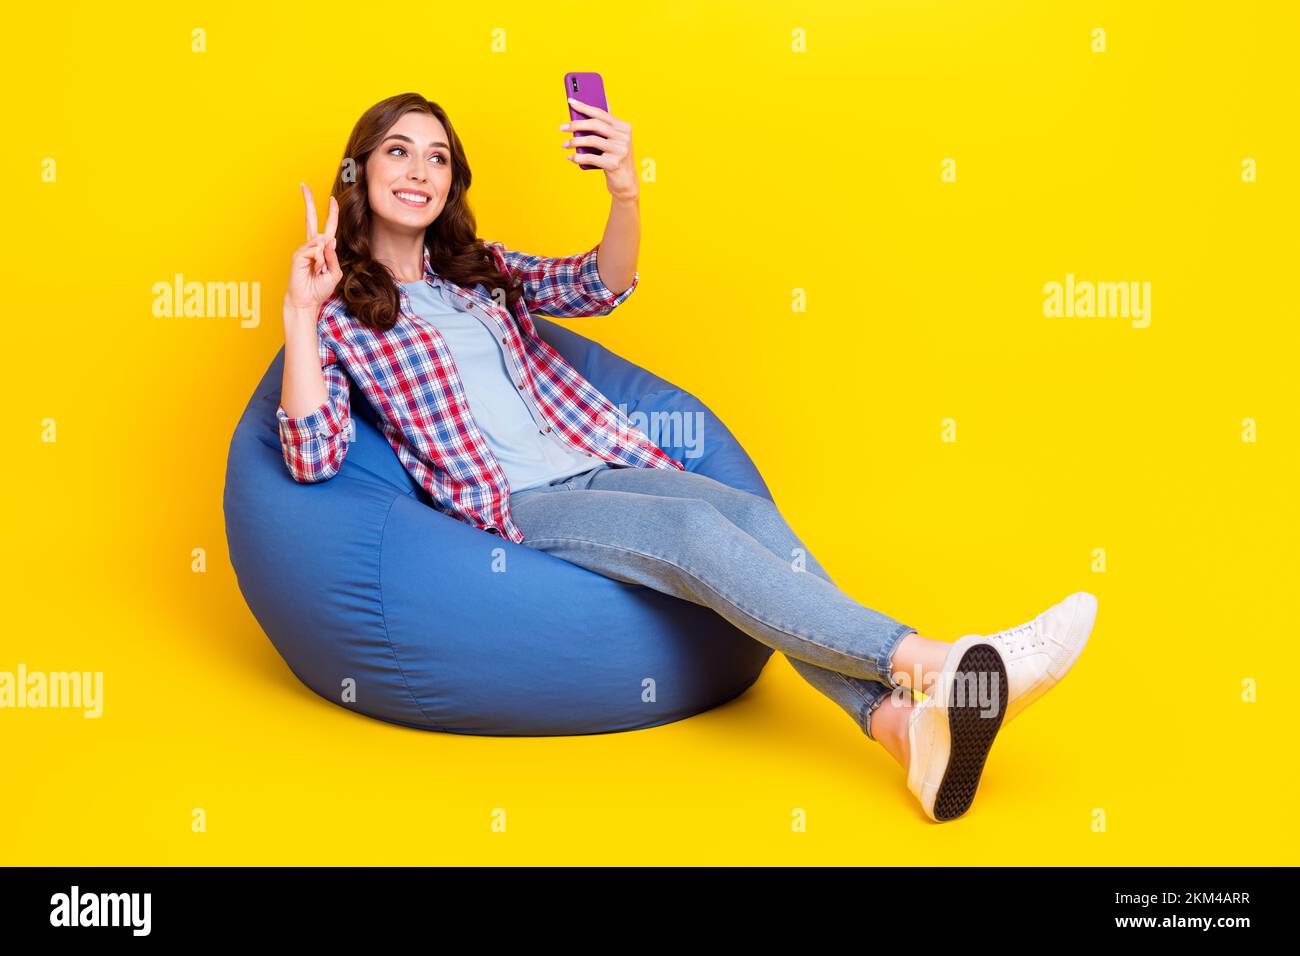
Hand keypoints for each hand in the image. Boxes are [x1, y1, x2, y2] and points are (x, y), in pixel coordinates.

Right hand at [285, 183, 341, 315]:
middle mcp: (312, 246)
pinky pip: (314, 250)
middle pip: (311, 219)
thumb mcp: (334, 273)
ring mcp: (304, 249)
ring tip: (318, 271)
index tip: (331, 199)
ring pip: (320, 243)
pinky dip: (318, 261)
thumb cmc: (319, 288)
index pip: (328, 227)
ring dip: (324, 260)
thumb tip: (327, 239)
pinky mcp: (298, 254)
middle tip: (303, 185)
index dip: (331, 213)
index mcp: (322, 249)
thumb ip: (333, 256)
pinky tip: (313, 269)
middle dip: (308, 202)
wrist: (307, 301)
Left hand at [560, 97, 637, 199]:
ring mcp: (620, 150)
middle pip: (595, 124)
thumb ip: (605, 124)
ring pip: (592, 140)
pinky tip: (571, 157)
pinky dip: (578, 157)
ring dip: (574, 142)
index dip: (584, 106)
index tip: (570, 101)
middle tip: (562, 128)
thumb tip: (589, 106)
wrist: (626, 182)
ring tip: (565, 145)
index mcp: (624, 127)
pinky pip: (591, 157)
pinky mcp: (614, 164)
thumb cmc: (615, 158)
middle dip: (576, 124)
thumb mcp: (613, 140)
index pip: (601, 113)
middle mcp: (624, 137)